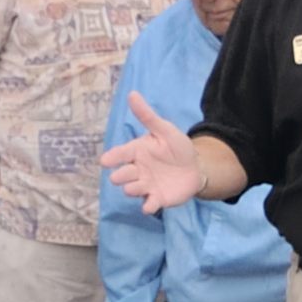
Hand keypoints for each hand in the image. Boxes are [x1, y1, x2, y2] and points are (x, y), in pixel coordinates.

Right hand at [101, 92, 205, 213]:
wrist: (196, 167)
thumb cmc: (177, 147)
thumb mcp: (164, 130)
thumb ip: (147, 116)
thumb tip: (132, 94)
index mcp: (136, 152)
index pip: (119, 154)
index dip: (112, 158)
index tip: (106, 161)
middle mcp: (137, 170)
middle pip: (122, 175)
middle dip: (121, 176)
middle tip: (126, 173)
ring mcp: (146, 185)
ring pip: (131, 190)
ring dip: (133, 189)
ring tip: (139, 186)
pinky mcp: (157, 198)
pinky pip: (148, 205)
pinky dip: (147, 206)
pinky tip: (150, 206)